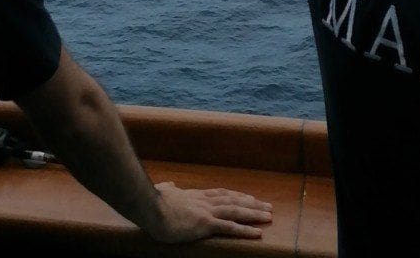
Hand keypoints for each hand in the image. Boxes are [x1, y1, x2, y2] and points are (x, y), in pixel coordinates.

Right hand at [145, 181, 272, 242]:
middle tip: (268, 206)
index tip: (249, 197)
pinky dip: (245, 230)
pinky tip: (257, 233)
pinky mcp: (206, 224)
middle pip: (234, 200)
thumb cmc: (154, 202)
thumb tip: (169, 185)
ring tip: (269, 216)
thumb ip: (169, 189)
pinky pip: (230, 228)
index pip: (222, 194)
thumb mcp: (163, 192)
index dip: (237, 196)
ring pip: (236, 211)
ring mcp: (207, 212)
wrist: (151, 207)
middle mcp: (205, 201)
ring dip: (254, 213)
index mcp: (196, 196)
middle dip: (252, 203)